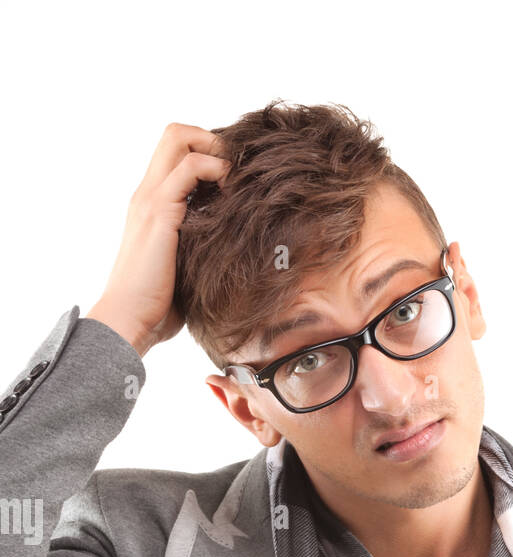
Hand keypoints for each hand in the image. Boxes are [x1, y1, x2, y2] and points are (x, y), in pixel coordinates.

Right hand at [85, 123, 229, 357]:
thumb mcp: (184, 266)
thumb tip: (234, 251)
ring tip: (238, 180)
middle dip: (212, 140)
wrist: (129, 321)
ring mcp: (151, 200)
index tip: (233, 178)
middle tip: (238, 170)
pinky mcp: (160, 214)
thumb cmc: (157, 306)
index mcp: (151, 204)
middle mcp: (147, 193)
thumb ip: (198, 246)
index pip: (175, 152)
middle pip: (175, 133)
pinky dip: (216, 170)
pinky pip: (190, 170)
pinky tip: (232, 195)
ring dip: (217, 150)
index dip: (206, 152)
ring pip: (179, 139)